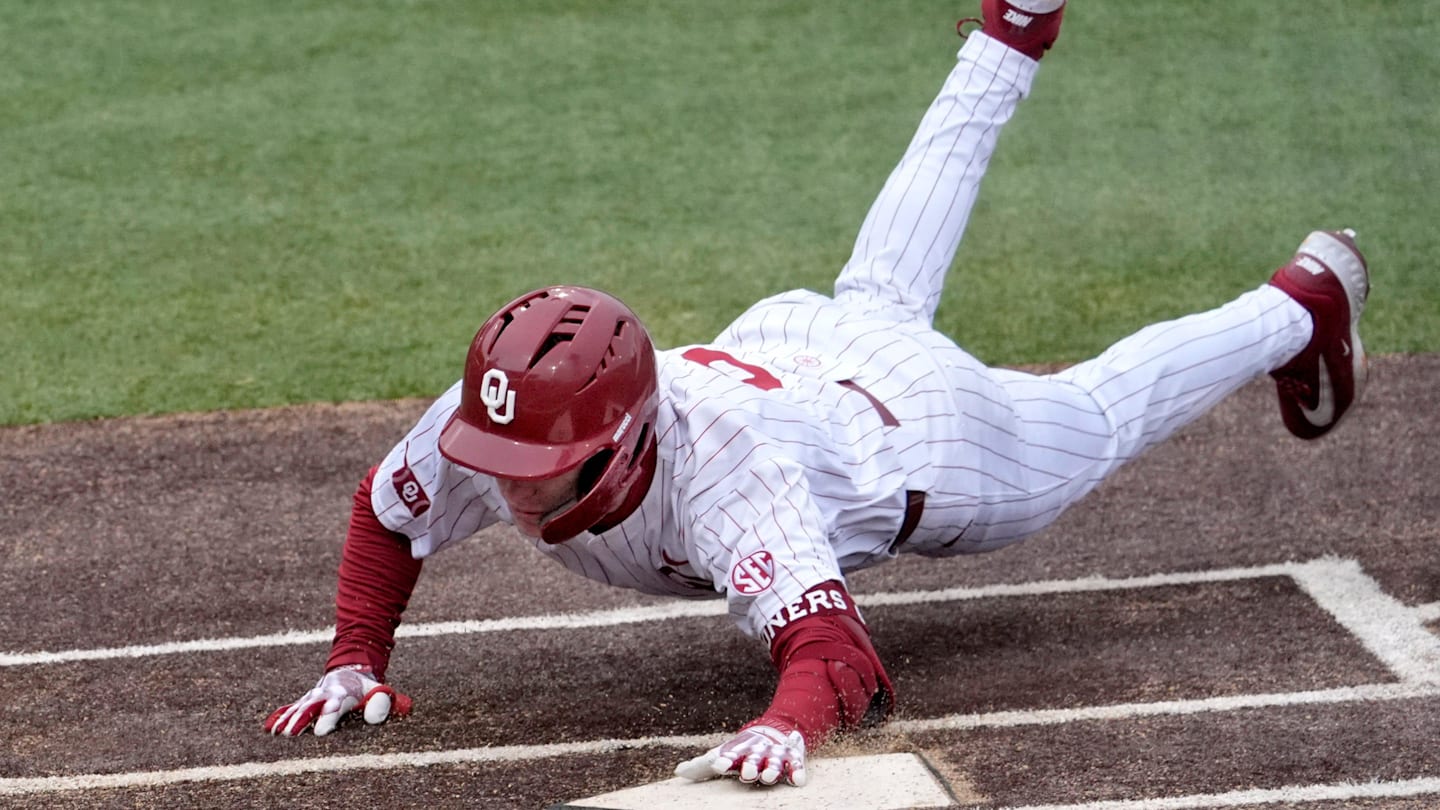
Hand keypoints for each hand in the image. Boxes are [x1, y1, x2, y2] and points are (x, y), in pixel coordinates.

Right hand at [263, 665, 411, 736]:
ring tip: (278, 734)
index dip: (328, 717)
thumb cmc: (366, 688)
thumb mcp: (379, 691)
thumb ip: (380, 703)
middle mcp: (323, 694)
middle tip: (291, 734)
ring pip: (297, 709)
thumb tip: (374, 719)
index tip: (321, 731)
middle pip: (310, 707)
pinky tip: (268, 729)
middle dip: (301, 720)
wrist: (350, 670)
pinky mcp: (303, 702)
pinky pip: (290, 709)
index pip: (335, 705)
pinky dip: (279, 717)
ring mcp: (311, 697)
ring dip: (287, 721)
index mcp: (343, 692)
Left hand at [674, 724, 807, 786]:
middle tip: (747, 773)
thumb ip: (701, 766)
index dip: (724, 760)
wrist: (772, 732)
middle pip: (753, 760)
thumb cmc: (740, 752)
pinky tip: (798, 782)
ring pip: (774, 763)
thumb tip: (678, 771)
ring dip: (772, 770)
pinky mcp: (792, 759)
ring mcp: (775, 755)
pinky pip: (796, 766)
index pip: (730, 756)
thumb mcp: (722, 755)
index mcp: (738, 752)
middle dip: (750, 766)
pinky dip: (798, 772)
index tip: (717, 764)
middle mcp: (756, 753)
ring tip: (769, 777)